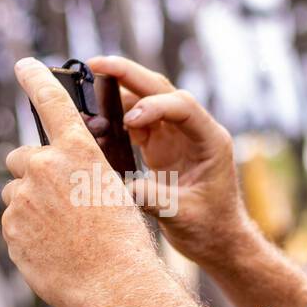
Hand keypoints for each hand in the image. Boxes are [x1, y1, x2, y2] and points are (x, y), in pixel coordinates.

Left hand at [2, 57, 164, 306]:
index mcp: (78, 154)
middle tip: (63, 201)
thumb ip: (78, 174)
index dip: (38, 80)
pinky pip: (15, 225)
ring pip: (19, 195)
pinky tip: (58, 252)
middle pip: (23, 158)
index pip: (53, 104)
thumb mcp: (114, 194)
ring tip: (67, 235)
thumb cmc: (126, 242)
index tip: (25, 64)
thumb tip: (42, 172)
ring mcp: (23, 200)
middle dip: (35, 173)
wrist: (116, 287)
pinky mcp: (11, 230)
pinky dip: (31, 235)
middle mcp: (45, 168)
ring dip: (35, 208)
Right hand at [86, 55, 253, 268]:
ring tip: (87, 86)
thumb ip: (152, 197)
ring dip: (119, 91)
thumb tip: (116, 184)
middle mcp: (196, 131)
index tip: (129, 120)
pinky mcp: (163, 146)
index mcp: (211, 142)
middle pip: (162, 90)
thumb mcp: (181, 215)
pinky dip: (117, 116)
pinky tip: (96, 119)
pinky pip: (139, 120)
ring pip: (148, 99)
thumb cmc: (211, 229)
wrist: (219, 241)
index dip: (155, 106)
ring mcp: (178, 136)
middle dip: (129, 74)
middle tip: (95, 64)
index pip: (183, 106)